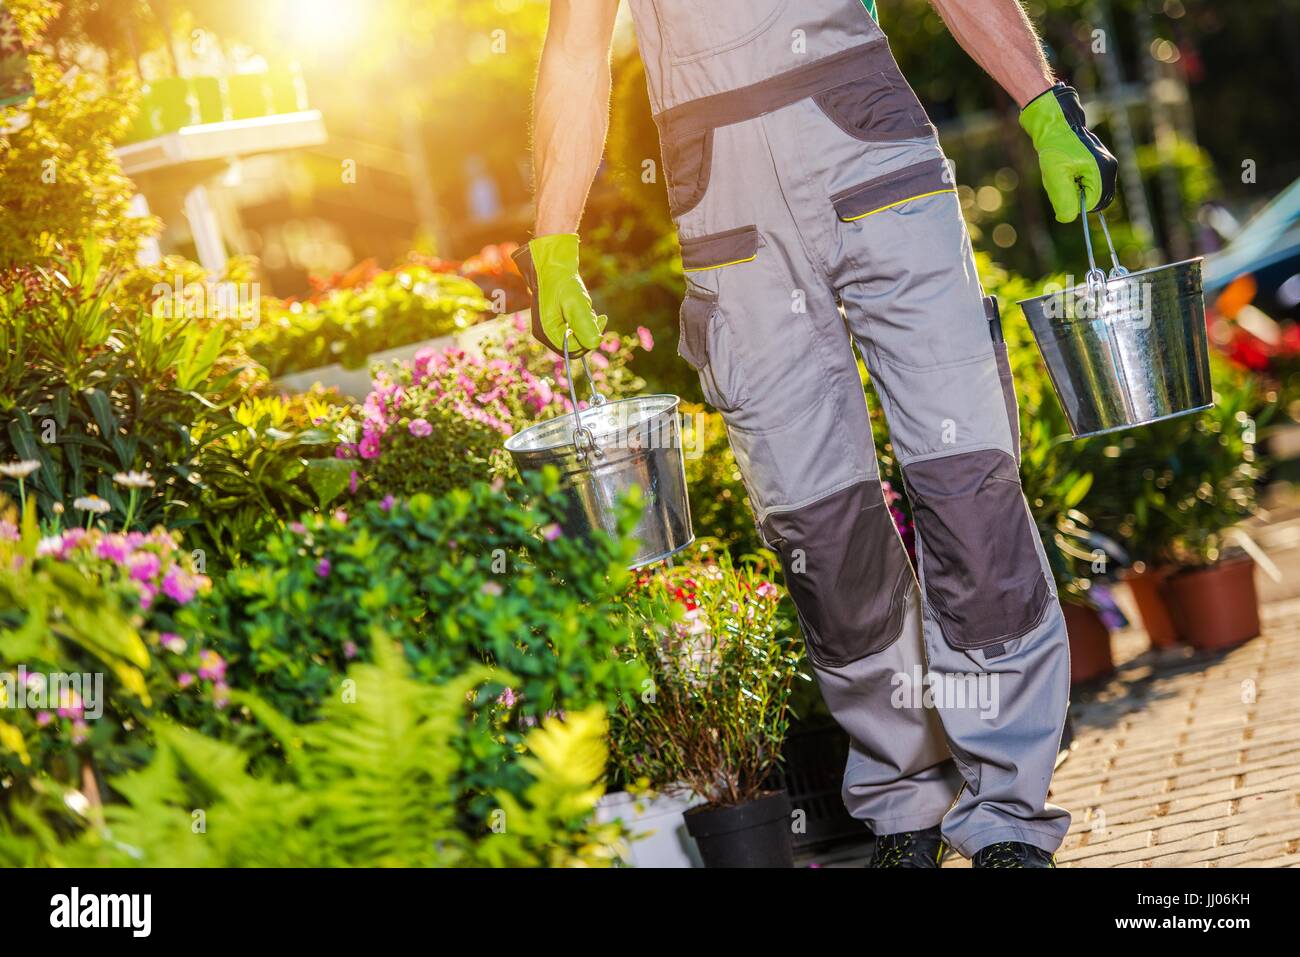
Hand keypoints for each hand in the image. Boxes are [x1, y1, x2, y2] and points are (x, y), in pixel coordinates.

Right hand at [511, 233, 606, 356]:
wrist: (552, 264)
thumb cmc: (562, 282)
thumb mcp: (576, 303)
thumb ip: (585, 325)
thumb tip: (595, 344)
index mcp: (547, 332)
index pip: (574, 349)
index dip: (590, 339)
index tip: (602, 319)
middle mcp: (545, 334)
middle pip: (574, 346)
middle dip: (588, 332)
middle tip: (597, 315)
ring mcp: (548, 328)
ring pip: (574, 337)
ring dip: (585, 325)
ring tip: (587, 307)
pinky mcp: (554, 322)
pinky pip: (572, 330)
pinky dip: (580, 321)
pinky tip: (582, 307)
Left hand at [1020, 82, 1118, 222]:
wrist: (1058, 124)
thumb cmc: (1056, 146)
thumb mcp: (1055, 174)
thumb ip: (1063, 197)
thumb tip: (1067, 218)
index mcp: (1102, 170)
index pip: (1093, 203)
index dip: (1076, 202)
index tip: (1063, 187)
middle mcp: (1110, 168)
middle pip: (1097, 200)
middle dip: (1078, 197)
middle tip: (1064, 181)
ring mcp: (1108, 166)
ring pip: (1093, 193)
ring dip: (1076, 190)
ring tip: (1065, 173)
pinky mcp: (1102, 165)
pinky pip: (1091, 185)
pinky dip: (1077, 183)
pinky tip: (1068, 170)